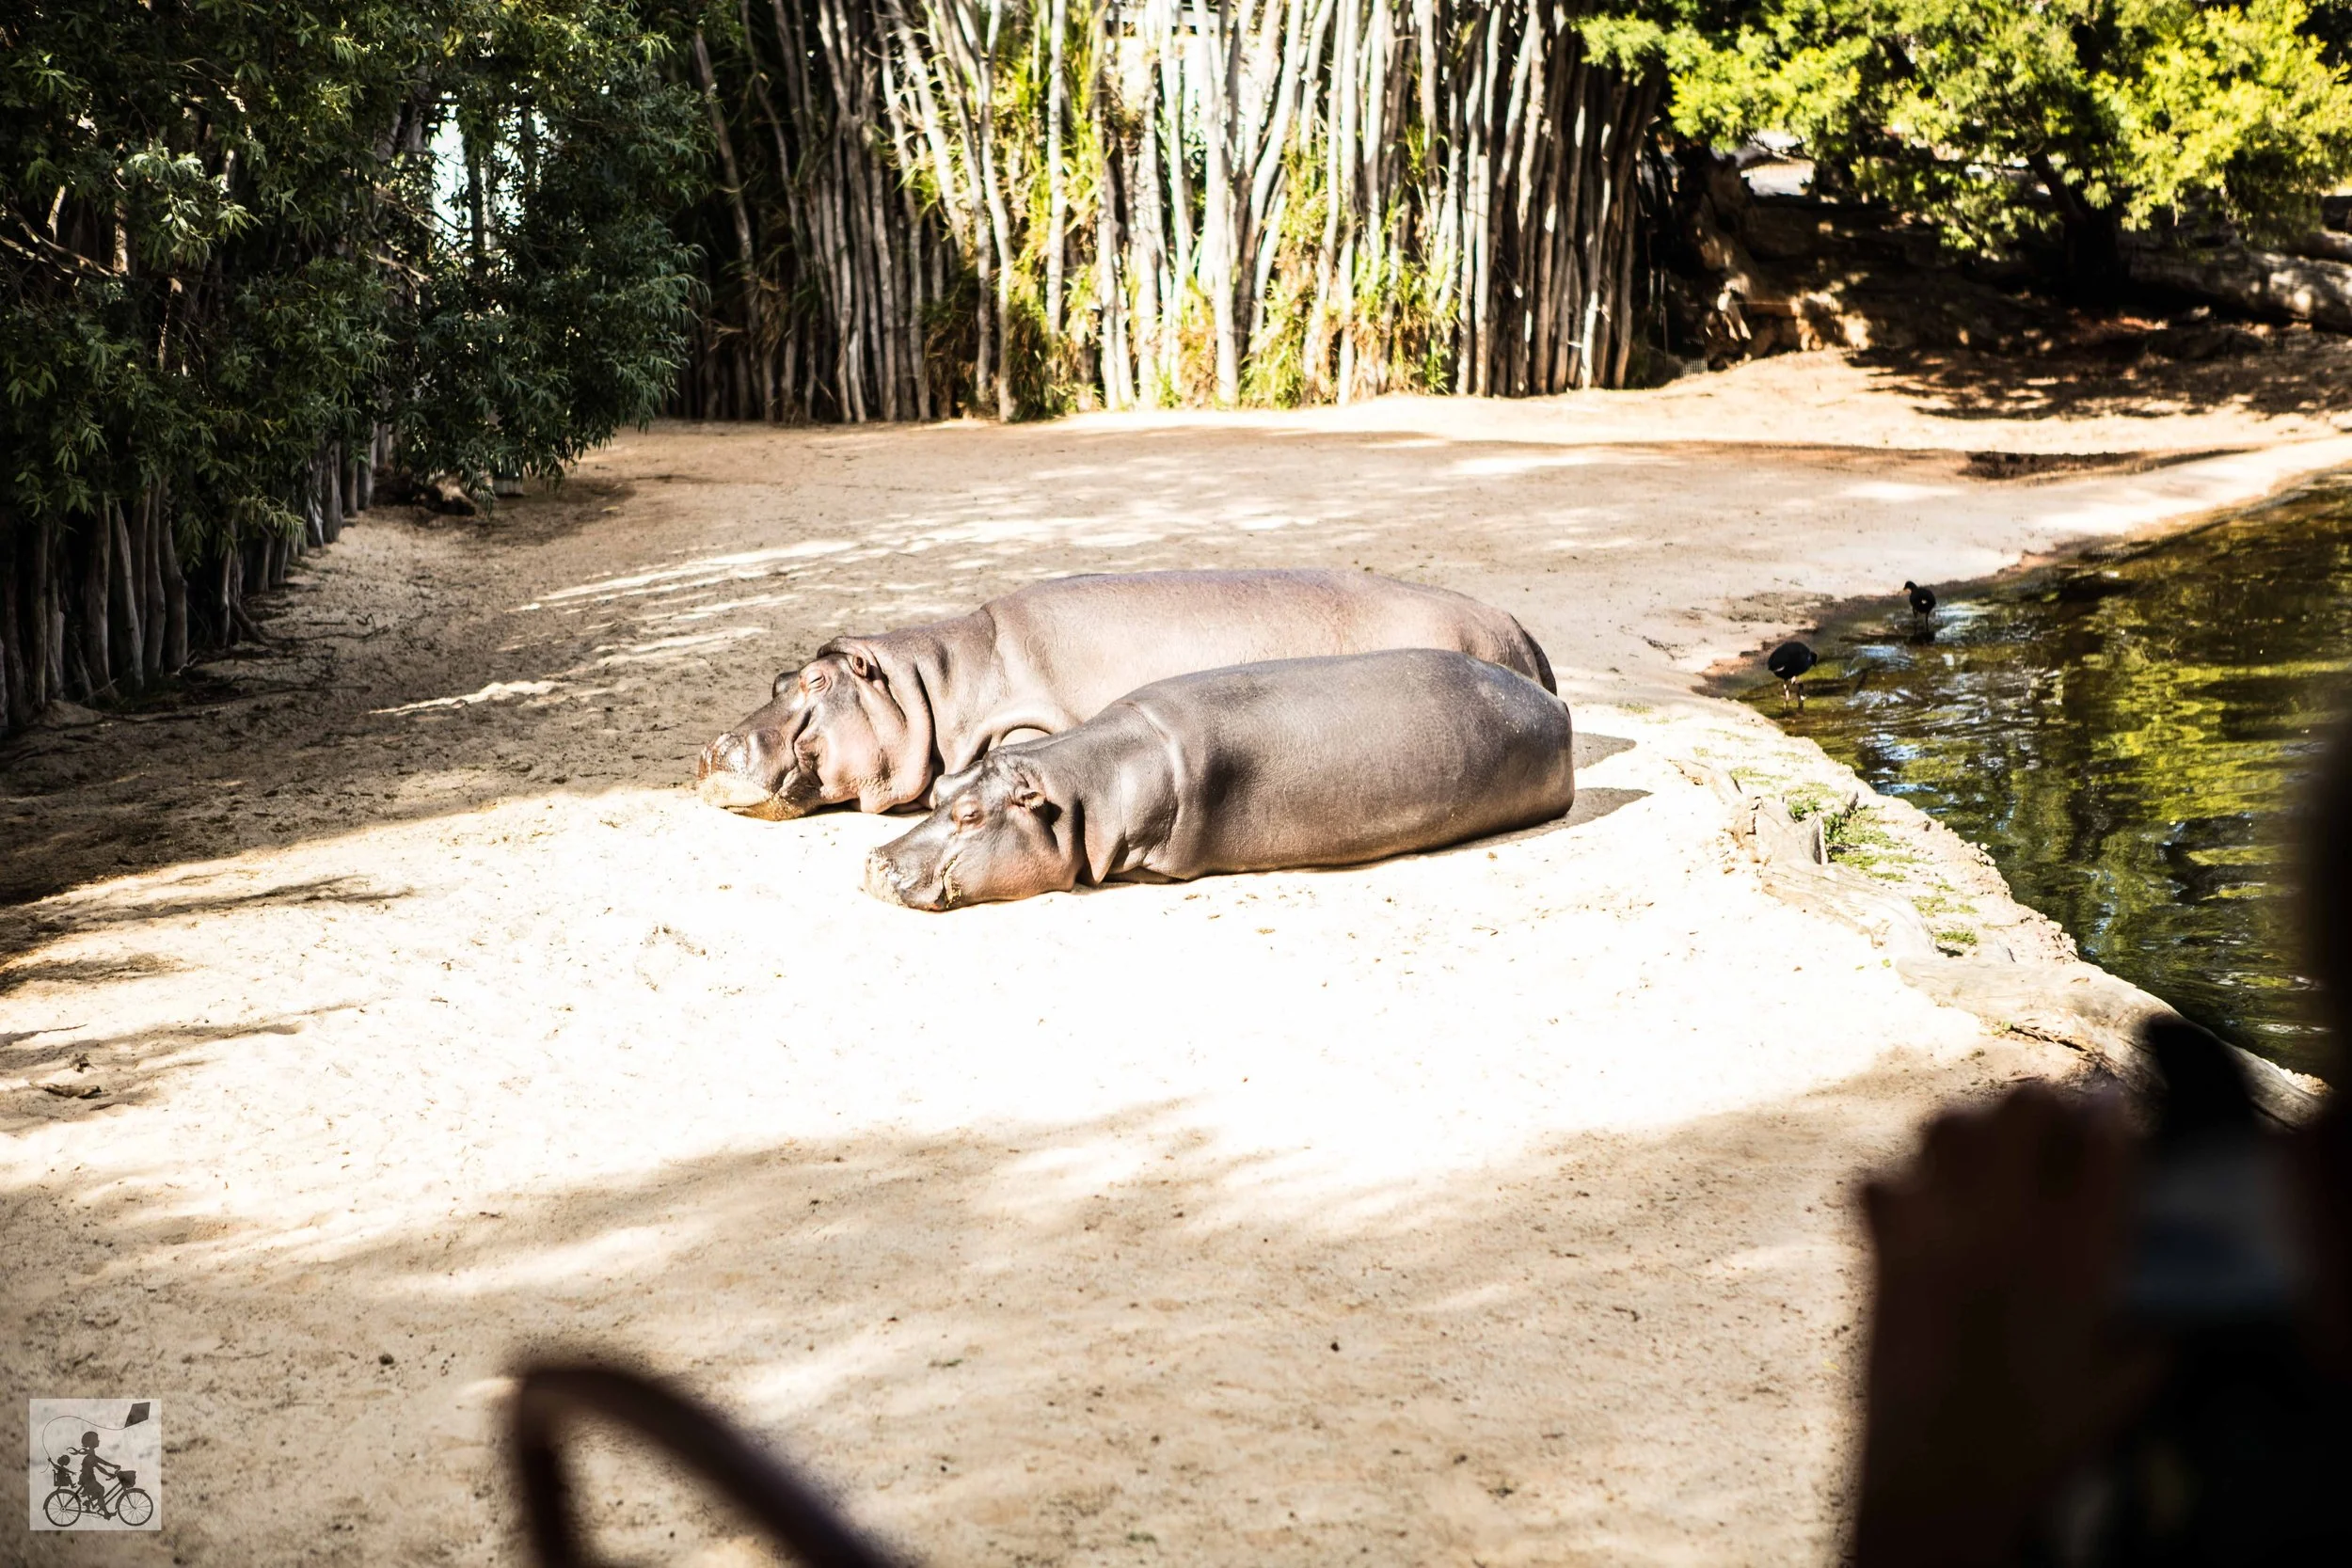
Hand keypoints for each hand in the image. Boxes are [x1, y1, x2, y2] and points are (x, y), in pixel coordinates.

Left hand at [1852, 1087, 2164, 1566]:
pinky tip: (1914, 1209)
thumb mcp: (2121, 1382)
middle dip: (2039, 1102)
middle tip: (2042, 1123)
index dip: (2111, 1110)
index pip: (2106, 1134)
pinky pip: (1874, 1180)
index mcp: (2083, 1249)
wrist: (1940, 1478)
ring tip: (1980, 1155)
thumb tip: (2162, 1301)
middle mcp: (2008, 1222)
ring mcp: (1935, 1228)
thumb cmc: (2043, 1444)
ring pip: (1943, 1124)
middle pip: (2022, 1103)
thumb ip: (2147, 1328)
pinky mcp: (1879, 1251)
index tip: (2110, 1113)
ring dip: (1966, 1128)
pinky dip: (1893, 1185)